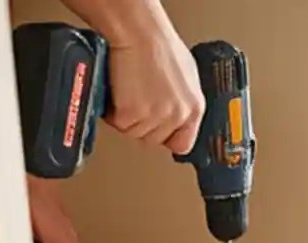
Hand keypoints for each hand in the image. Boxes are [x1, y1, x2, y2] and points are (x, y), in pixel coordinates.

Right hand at [105, 26, 205, 154]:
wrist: (140, 34)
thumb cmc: (159, 45)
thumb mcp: (186, 76)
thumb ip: (182, 99)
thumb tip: (174, 109)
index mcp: (194, 107)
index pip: (184, 144)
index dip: (167, 137)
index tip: (158, 132)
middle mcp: (177, 115)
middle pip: (154, 139)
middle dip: (142, 124)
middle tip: (136, 102)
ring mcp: (155, 117)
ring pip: (134, 132)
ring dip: (126, 117)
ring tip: (128, 92)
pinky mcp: (132, 114)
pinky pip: (118, 124)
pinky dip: (113, 111)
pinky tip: (118, 92)